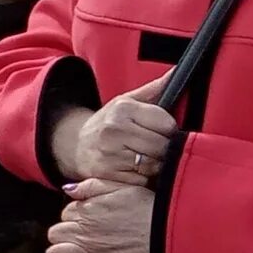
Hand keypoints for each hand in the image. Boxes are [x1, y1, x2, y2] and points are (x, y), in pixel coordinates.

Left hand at [47, 177, 154, 252]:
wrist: (169, 233)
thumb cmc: (149, 208)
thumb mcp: (121, 187)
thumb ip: (91, 186)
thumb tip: (68, 189)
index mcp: (87, 211)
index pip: (66, 213)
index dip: (76, 214)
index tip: (88, 217)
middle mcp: (84, 234)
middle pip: (56, 233)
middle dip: (63, 233)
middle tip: (77, 234)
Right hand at [55, 82, 176, 185]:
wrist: (76, 145)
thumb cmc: (109, 123)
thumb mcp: (126, 101)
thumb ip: (154, 89)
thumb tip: (177, 72)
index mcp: (123, 109)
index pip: (167, 124)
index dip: (169, 130)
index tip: (162, 132)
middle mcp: (114, 130)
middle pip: (162, 146)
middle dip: (164, 150)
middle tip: (155, 148)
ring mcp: (110, 154)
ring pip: (154, 165)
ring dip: (155, 165)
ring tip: (145, 158)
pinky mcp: (109, 175)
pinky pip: (142, 180)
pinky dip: (143, 178)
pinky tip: (134, 170)